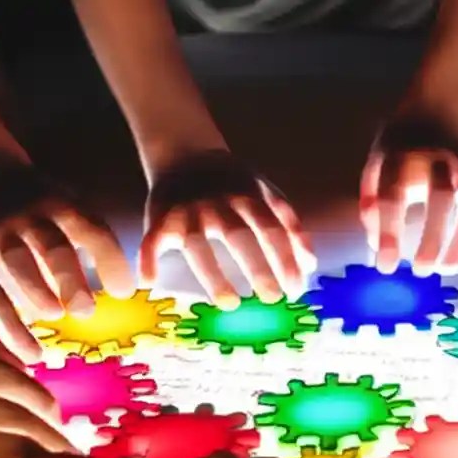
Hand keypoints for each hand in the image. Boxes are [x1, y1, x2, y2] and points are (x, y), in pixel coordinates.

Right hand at [0, 162, 133, 317]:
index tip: (124, 293)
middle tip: (86, 311)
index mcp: (66, 206)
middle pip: (55, 248)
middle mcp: (35, 215)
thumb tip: (118, 293)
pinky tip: (23, 318)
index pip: (95, 233)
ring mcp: (3, 229)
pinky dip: (9, 296)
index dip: (111, 264)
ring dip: (36, 292)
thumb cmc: (40, 204)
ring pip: (18, 261)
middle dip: (72, 282)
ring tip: (53, 314)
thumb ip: (90, 242)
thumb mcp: (69, 208)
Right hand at [142, 150, 314, 307]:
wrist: (186, 154)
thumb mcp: (267, 192)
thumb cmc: (233, 183)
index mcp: (247, 196)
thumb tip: (310, 265)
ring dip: (213, 275)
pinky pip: (151, 240)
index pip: (271, 230)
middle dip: (258, 269)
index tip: (296, 290)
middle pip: (239, 237)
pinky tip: (150, 283)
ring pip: (198, 245)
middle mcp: (217, 203)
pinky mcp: (161, 219)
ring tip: (230, 303)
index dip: (286, 261)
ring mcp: (187, 212)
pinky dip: (147, 260)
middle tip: (272, 298)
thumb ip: (290, 224)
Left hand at [361, 114, 457, 274]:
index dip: (389, 234)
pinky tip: (457, 259)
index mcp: (398, 155)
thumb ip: (371, 201)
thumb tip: (374, 244)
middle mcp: (433, 158)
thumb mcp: (376, 163)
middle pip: (438, 197)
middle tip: (419, 272)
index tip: (386, 267)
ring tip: (444, 271)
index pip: (393, 197)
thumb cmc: (400, 146)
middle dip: (431, 238)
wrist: (439, 107)